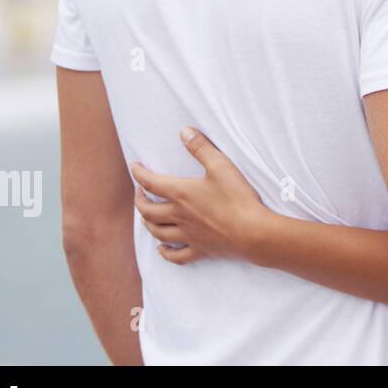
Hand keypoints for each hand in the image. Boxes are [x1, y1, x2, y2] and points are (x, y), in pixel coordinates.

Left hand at [130, 127, 270, 265]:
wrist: (252, 231)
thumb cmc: (237, 197)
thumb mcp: (221, 166)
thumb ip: (201, 148)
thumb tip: (183, 131)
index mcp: (181, 194)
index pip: (151, 182)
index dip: (139, 173)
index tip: (134, 166)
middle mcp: (179, 216)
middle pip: (148, 211)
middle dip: (139, 201)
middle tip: (139, 193)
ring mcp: (188, 235)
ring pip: (158, 232)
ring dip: (148, 224)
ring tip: (147, 217)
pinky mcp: (200, 250)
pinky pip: (176, 256)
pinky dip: (165, 253)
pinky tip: (162, 249)